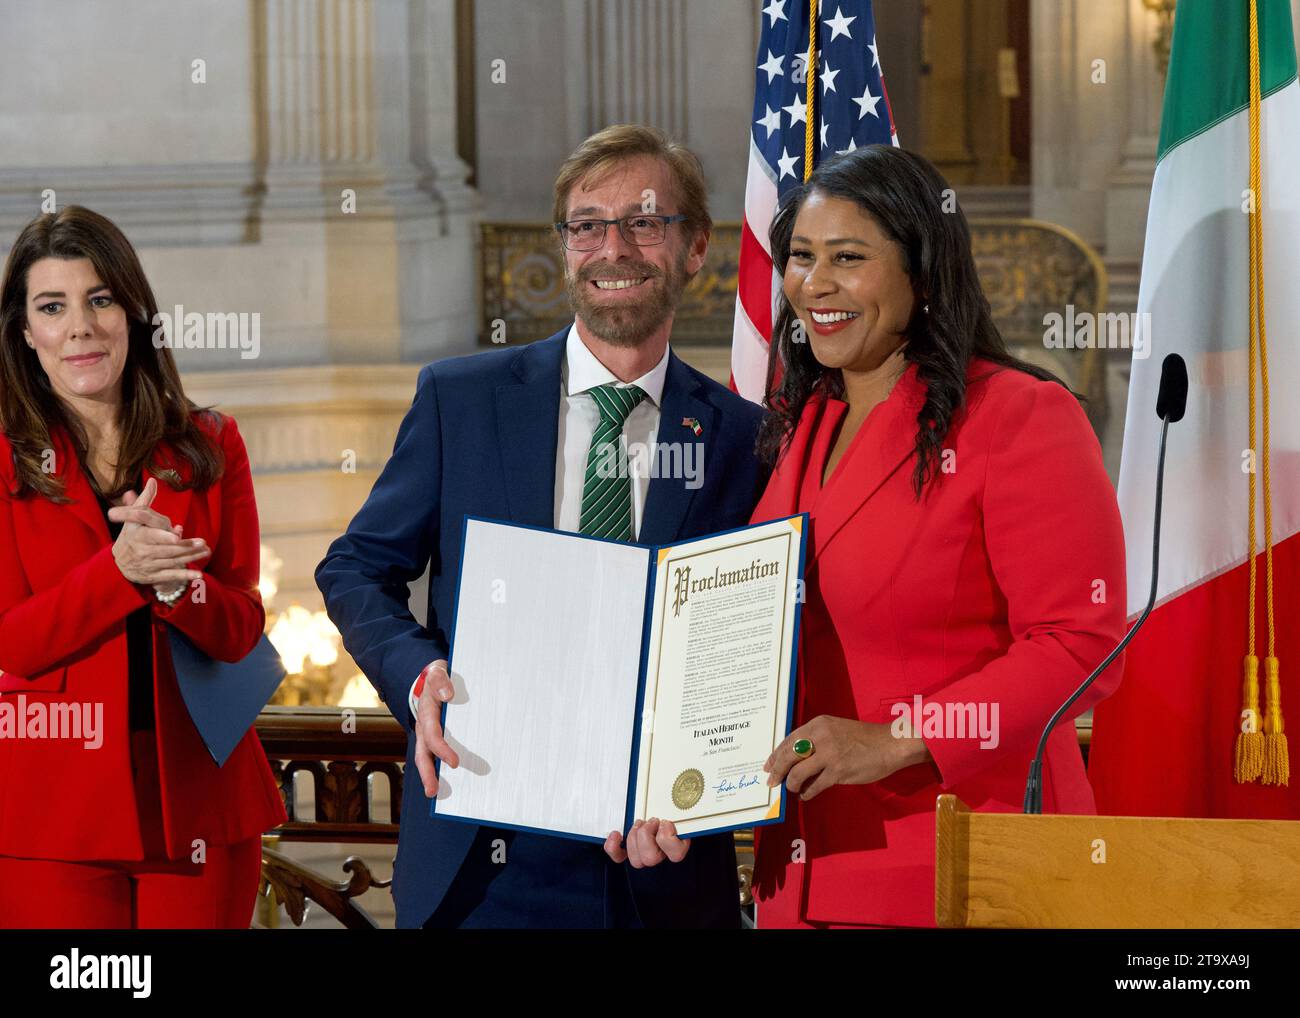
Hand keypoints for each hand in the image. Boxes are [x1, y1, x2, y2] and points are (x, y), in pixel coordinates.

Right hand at [109, 477, 209, 587]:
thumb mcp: (134, 519)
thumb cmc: (130, 536)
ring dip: (190, 558)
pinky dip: (185, 576)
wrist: (118, 564)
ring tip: (206, 551)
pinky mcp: (154, 576)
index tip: (176, 537)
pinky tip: (198, 576)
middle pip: (167, 550)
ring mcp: (148, 565)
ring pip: (172, 561)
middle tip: (203, 543)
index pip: (152, 536)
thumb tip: (153, 480)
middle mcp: (142, 551)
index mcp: (137, 536)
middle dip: (185, 547)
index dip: (164, 537)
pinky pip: (171, 576)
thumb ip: (144, 501)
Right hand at [413, 659, 458, 796]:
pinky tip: (452, 781)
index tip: (455, 762)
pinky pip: (435, 755)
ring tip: (437, 794)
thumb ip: (440, 681)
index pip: (432, 735)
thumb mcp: (438, 672)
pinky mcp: (434, 736)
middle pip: (422, 754)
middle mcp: (423, 728)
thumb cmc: (438, 677)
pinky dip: (439, 769)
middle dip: (427, 774)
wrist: (433, 677)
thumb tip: (448, 695)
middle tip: (432, 792)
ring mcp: (427, 734)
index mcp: (426, 714)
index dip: (442, 750)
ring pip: (426, 758)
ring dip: (430, 776)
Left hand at [604, 818, 690, 866]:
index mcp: (679, 847)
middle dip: (646, 834)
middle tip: (651, 820)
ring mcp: (646, 856)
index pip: (676, 854)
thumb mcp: (683, 814)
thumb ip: (684, 814)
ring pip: (636, 860)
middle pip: (650, 858)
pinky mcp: (632, 852)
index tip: (665, 822)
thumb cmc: (676, 814)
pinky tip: (616, 835)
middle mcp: (662, 856)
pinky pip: (619, 857)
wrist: (668, 815)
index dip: (667, 838)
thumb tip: (696, 800)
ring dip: (635, 837)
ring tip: (641, 823)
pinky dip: (614, 847)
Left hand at [763, 715, 929, 801]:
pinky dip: (807, 793)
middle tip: (772, 782)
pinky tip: (806, 795)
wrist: (889, 744)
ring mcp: (829, 754)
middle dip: (776, 771)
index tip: (768, 766)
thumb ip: (816, 740)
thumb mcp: (835, 729)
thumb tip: (794, 759)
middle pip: (788, 756)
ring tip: (792, 789)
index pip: (789, 740)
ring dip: (792, 784)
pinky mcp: (838, 771)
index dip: (775, 755)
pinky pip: (815, 786)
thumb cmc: (863, 738)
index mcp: (818, 724)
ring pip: (798, 773)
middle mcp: (821, 736)